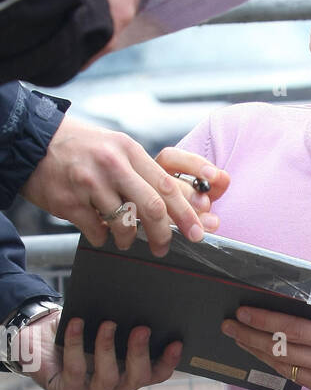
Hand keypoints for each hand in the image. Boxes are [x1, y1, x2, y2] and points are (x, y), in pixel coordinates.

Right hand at [20, 117, 229, 254]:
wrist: (34, 141)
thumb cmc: (83, 149)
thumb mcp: (117, 149)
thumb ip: (144, 174)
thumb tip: (179, 206)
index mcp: (129, 150)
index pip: (167, 186)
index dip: (186, 214)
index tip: (197, 233)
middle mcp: (112, 164)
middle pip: (152, 207)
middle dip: (163, 235)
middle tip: (163, 247)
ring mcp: (89, 183)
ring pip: (125, 224)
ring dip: (129, 239)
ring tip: (124, 239)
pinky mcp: (70, 202)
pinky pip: (97, 232)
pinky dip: (102, 239)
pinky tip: (99, 231)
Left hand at [22, 310, 180, 389]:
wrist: (37, 339)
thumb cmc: (77, 332)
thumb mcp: (102, 328)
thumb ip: (121, 327)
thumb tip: (140, 308)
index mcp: (129, 378)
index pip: (155, 374)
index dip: (168, 361)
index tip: (177, 342)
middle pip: (136, 378)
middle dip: (140, 352)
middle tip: (142, 328)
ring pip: (108, 377)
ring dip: (108, 347)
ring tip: (108, 323)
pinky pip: (75, 370)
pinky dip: (76, 344)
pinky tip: (76, 324)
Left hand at [221, 308, 310, 389]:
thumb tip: (304, 316)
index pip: (292, 330)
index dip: (264, 322)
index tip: (243, 313)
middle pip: (281, 350)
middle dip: (251, 337)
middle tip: (229, 326)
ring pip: (284, 367)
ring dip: (259, 353)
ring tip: (240, 340)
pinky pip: (298, 379)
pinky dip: (279, 366)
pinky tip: (265, 355)